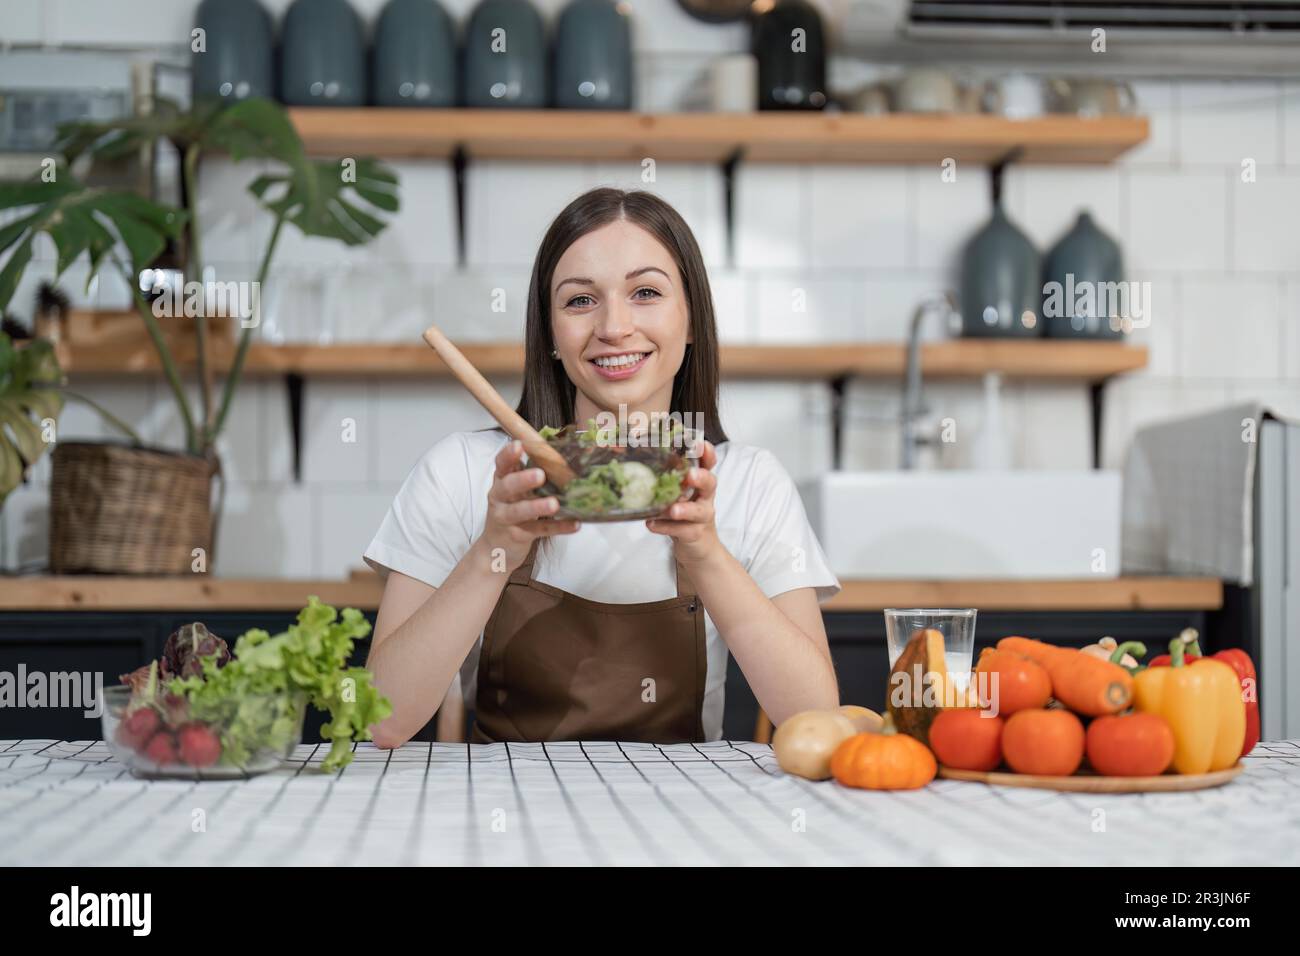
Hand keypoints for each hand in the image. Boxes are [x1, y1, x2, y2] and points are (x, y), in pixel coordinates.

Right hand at [480, 440, 579, 571]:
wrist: (496, 549)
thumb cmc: (511, 512)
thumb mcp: (515, 492)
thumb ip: (529, 475)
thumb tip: (561, 456)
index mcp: (500, 482)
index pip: (501, 465)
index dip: (508, 455)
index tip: (519, 445)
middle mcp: (499, 498)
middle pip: (507, 487)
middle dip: (523, 480)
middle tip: (540, 475)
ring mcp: (506, 518)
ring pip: (519, 511)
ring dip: (537, 507)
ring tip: (554, 504)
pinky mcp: (518, 535)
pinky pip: (539, 530)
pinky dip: (558, 527)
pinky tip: (574, 524)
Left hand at [646, 440, 721, 568]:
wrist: (699, 544)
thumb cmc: (684, 511)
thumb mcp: (677, 491)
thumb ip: (664, 476)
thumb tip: (629, 456)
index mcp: (700, 482)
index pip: (708, 464)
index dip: (706, 453)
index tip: (699, 444)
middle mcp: (705, 497)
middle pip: (710, 484)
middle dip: (701, 478)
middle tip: (690, 475)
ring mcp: (701, 517)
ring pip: (698, 511)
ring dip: (685, 509)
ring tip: (672, 510)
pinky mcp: (694, 534)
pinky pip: (681, 531)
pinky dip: (665, 527)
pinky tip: (651, 524)